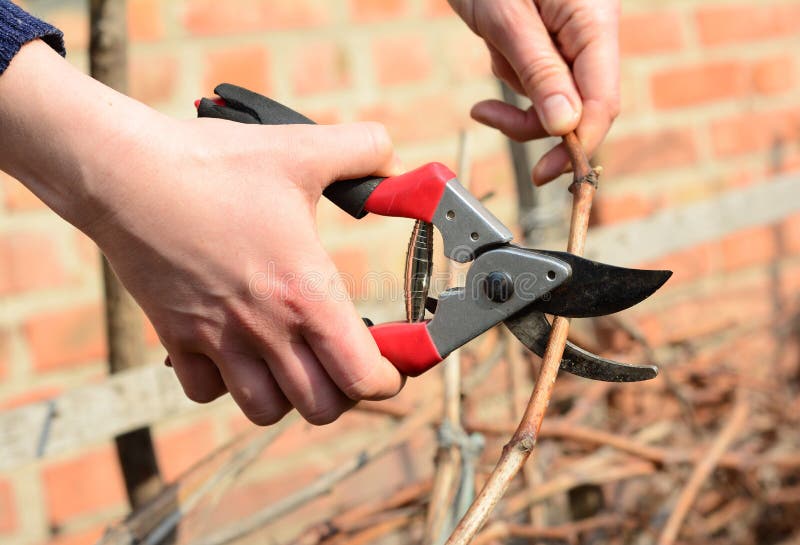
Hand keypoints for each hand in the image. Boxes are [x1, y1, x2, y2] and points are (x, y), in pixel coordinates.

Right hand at [0, 41, 403, 424]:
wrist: (126, 172)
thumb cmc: (215, 163)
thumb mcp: (301, 148)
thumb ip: (363, 150)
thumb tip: (397, 162)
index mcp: (306, 292)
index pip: (363, 377)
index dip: (388, 380)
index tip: (393, 362)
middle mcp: (266, 328)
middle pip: (321, 407)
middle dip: (343, 390)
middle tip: (345, 357)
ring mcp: (217, 339)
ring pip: (265, 410)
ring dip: (287, 394)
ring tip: (294, 359)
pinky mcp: (176, 337)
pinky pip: (206, 391)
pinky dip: (226, 382)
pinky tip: (236, 348)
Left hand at [449, 0, 619, 184]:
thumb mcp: (506, 18)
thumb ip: (540, 70)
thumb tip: (567, 126)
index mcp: (594, 22)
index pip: (603, 101)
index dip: (578, 143)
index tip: (548, 172)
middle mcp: (591, 32)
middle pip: (581, 105)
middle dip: (535, 118)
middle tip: (489, 116)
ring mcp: (573, 36)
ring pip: (556, 95)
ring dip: (518, 90)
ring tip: (493, 46)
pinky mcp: (551, 38)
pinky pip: (539, 76)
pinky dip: (513, 73)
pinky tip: (496, 41)